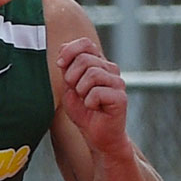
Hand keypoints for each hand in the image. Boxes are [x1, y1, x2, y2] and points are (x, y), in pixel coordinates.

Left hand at [56, 37, 128, 153]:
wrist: (98, 136)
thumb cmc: (85, 112)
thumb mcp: (69, 86)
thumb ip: (67, 67)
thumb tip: (63, 48)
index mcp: (99, 63)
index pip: (86, 43)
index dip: (70, 51)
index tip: (60, 65)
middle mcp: (111, 69)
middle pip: (85, 59)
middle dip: (72, 76)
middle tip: (76, 92)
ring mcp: (118, 82)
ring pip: (92, 74)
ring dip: (81, 91)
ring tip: (87, 101)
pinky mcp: (121, 97)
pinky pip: (97, 92)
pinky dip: (89, 103)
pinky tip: (95, 108)